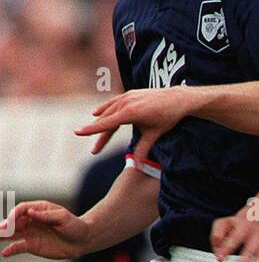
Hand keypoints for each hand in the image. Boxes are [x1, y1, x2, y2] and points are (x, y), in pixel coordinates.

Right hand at [0, 201, 89, 259]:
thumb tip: (31, 212)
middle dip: (5, 224)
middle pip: (14, 221)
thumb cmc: (74, 226)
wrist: (82, 241)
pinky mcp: (32, 245)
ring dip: (3, 235)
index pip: (22, 209)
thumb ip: (47, 215)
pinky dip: (11, 250)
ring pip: (13, 233)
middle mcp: (31, 220)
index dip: (15, 214)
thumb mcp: (63, 217)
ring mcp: (30, 233)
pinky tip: (5, 253)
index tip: (12, 219)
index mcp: (38, 209)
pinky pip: (19, 247)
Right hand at [75, 86, 195, 161]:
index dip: (91, 130)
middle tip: (94, 151)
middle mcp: (126, 103)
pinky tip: (97, 113)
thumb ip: (143, 149)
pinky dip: (104, 108)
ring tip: (92, 134)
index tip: (77, 132)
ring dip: (100, 123)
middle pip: (106, 120)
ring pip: (108, 111)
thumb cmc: (167, 117)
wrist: (178, 98)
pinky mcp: (130, 94)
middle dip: (98, 135)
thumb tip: (138, 166)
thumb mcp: (154, 134)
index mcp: (130, 113)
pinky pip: (113, 102)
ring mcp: (127, 96)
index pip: (106, 124)